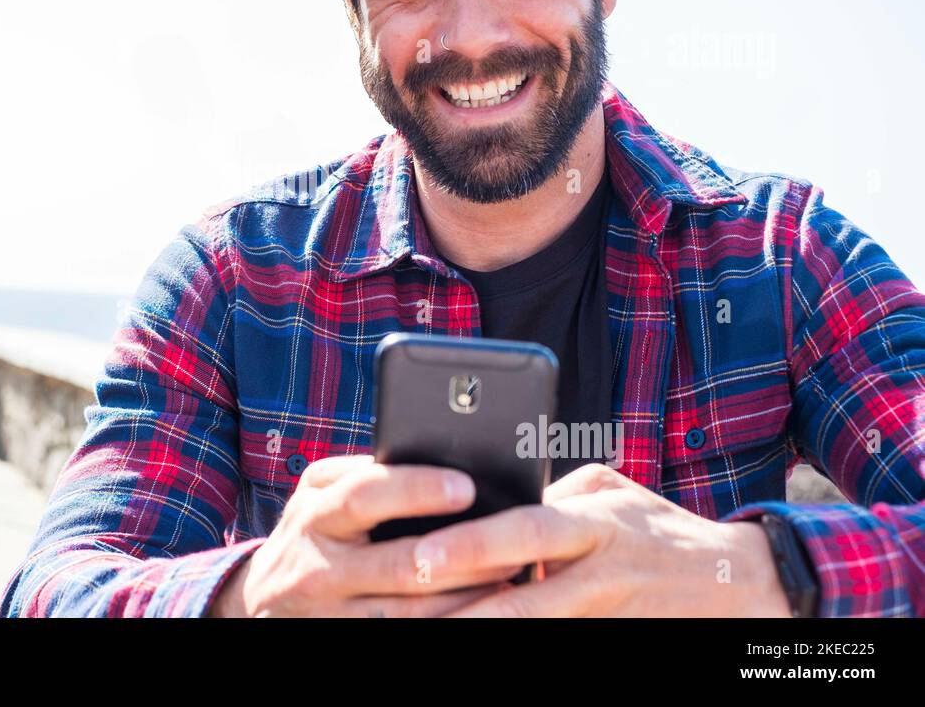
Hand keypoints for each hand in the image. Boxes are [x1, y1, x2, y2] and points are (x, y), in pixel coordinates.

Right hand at [209, 455, 523, 616]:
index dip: (417, 489)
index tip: (466, 485)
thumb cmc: (310, 534)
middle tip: (513, 541)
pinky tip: (482, 610)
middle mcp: (319, 568)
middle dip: (463, 553)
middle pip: (400, 563)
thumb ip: (360, 474)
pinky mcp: (346, 643)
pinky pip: (406, 638)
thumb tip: (431, 454)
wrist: (261, 602)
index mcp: (315, 514)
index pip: (364, 496)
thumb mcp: (318, 494)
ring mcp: (332, 616)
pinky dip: (449, 623)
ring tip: (511, 577)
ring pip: (412, 613)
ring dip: (467, 597)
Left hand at [418, 463, 791, 616]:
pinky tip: (472, 640)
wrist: (740, 584)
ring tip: (424, 633)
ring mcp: (612, 618)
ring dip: (480, 633)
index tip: (422, 554)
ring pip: (536, 635)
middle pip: (524, 601)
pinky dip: (517, 646)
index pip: (527, 529)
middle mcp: (603, 575)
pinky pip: (559, 649)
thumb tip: (493, 499)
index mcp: (596, 523)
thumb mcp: (611, 493)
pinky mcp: (617, 643)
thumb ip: (553, 495)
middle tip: (403, 613)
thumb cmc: (657, 529)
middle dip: (462, 611)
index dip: (473, 544)